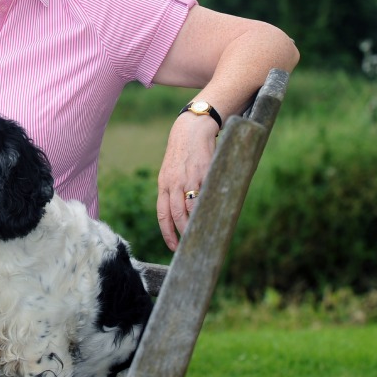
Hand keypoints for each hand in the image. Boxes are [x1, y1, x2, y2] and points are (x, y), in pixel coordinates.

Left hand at [156, 114, 218, 250]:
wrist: (191, 130)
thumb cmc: (182, 154)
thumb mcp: (170, 172)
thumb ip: (172, 190)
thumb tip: (179, 213)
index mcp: (164, 184)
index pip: (163, 214)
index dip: (167, 232)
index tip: (173, 246)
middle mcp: (174, 183)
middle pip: (176, 214)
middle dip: (183, 232)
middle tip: (189, 244)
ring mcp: (190, 178)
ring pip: (191, 207)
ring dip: (196, 223)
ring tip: (202, 234)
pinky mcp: (205, 172)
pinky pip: (207, 194)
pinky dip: (210, 207)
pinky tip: (214, 215)